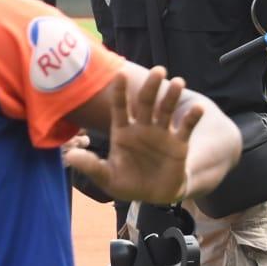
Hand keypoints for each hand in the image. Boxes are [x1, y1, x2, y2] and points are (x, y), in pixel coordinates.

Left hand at [64, 68, 204, 203]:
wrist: (155, 194)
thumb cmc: (129, 183)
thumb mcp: (107, 177)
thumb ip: (91, 166)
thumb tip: (69, 156)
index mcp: (123, 132)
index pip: (120, 107)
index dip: (120, 92)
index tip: (120, 74)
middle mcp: (142, 128)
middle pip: (146, 103)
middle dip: (151, 87)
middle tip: (158, 71)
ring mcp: (162, 134)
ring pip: (166, 110)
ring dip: (172, 96)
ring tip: (178, 82)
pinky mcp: (178, 143)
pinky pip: (186, 128)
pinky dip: (192, 118)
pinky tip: (197, 109)